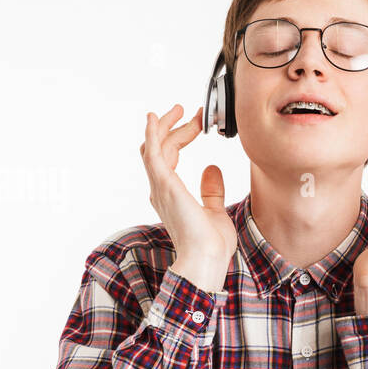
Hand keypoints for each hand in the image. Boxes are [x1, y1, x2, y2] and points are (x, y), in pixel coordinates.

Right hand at [139, 104, 236, 289]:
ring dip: (166, 125)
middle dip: (175, 127)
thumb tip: (211, 169)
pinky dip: (152, 133)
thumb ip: (211, 190)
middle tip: (192, 113)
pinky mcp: (165, 185)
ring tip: (179, 109)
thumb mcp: (215, 211)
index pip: (170, 157)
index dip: (181, 137)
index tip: (198, 124)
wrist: (207, 259)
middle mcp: (161, 189)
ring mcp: (161, 187)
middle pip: (161, 148)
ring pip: (155, 146)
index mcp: (171, 195)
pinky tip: (154, 118)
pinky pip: (153, 153)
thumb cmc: (211, 245)